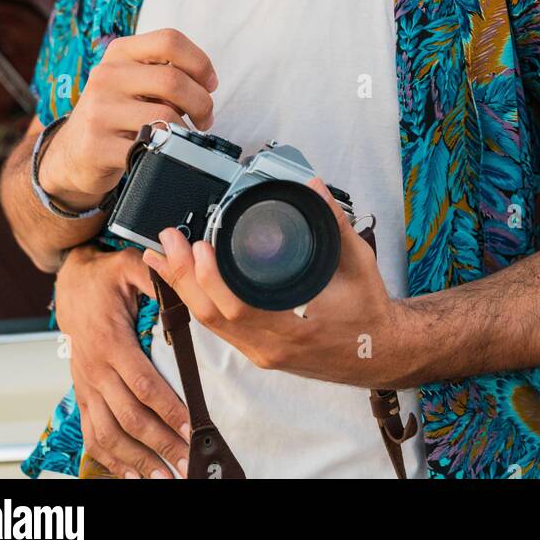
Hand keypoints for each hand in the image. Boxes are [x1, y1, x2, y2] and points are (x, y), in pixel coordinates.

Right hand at [39, 28, 217, 209]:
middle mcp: (106, 76)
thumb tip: (205, 85)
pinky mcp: (98, 146)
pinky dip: (169, 151)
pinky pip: (151, 146)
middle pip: (173, 80)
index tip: (210, 84)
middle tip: (204, 118)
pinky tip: (163, 150)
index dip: (200, 62)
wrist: (72, 151)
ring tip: (186, 135)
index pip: (169, 40)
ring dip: (189, 130)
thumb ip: (165, 71)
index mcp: (120, 52)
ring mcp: (99, 111)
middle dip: (202, 102)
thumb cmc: (116, 111)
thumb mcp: (132, 79)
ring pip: (166, 115)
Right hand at [55, 243, 190, 478]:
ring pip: (108, 434)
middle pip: (128, 417)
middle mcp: (94, 369)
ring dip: (136, 460)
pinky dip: (111, 460)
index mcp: (110, 341)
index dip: (168, 408)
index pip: (142, 383)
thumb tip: (183, 280)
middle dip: (160, 443)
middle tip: (187, 462)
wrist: (71, 285)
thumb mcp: (130, 266)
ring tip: (165, 478)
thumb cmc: (105, 277)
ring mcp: (85, 386)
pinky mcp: (83, 394)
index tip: (192, 427)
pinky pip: (92, 434)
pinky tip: (133, 475)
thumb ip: (157, 276)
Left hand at [144, 178, 408, 387]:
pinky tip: (183, 279)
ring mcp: (260, 351)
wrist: (378, 354)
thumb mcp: (359, 263)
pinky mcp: (257, 349)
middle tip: (165, 240)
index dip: (211, 280)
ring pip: (209, 324)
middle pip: (211, 316)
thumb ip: (334, 223)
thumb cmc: (368, 311)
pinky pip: (219, 326)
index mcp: (293, 329)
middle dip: (181, 277)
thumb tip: (313, 185)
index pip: (238, 310)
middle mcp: (268, 346)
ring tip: (161, 254)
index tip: (197, 247)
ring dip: (182, 288)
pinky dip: (197, 299)